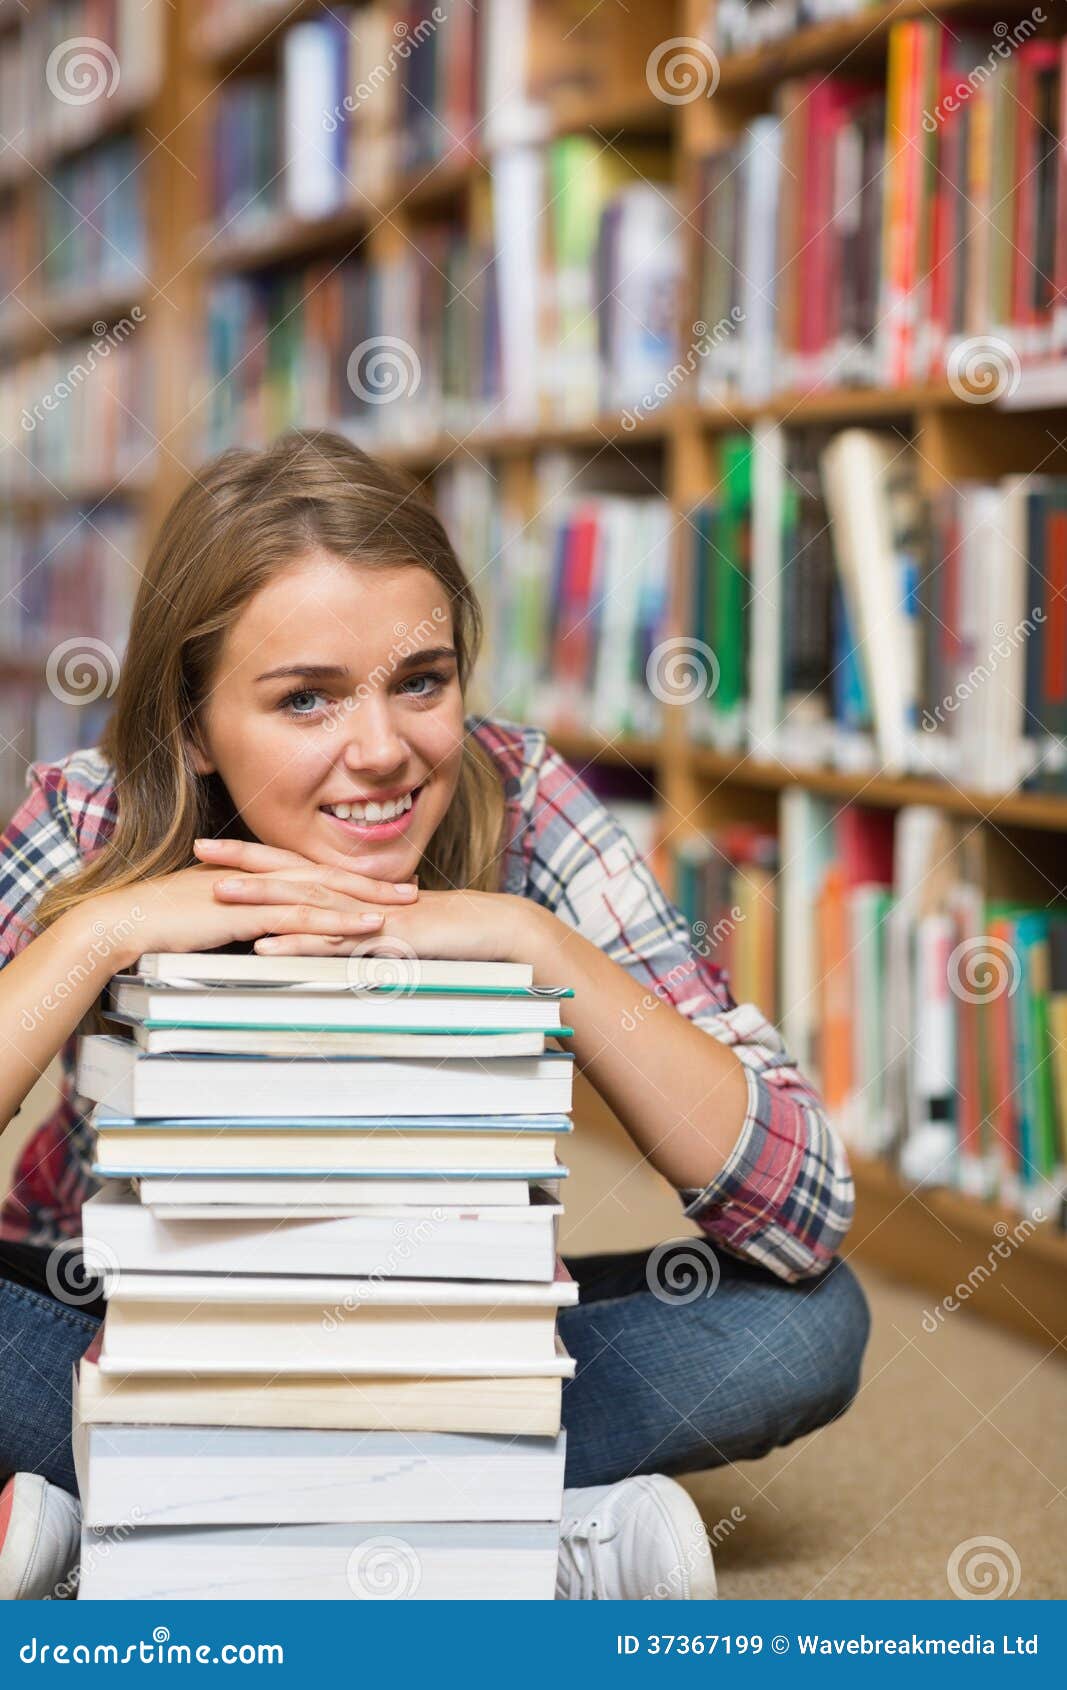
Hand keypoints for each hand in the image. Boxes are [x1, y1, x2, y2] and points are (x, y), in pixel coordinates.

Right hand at [84, 841, 416, 971]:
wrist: (126, 922)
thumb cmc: (159, 925)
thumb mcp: (208, 922)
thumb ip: (238, 924)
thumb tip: (257, 938)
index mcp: (253, 876)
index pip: (310, 875)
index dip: (348, 881)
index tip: (380, 888)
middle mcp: (261, 877)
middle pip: (327, 879)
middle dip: (371, 886)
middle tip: (412, 890)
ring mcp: (257, 892)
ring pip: (324, 895)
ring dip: (366, 901)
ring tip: (405, 907)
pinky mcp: (251, 912)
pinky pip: (303, 918)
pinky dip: (338, 922)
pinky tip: (366, 928)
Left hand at [205, 846, 546, 966]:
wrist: (491, 930)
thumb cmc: (445, 933)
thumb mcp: (390, 929)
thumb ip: (354, 931)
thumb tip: (323, 941)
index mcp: (353, 889)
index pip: (295, 865)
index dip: (255, 854)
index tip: (214, 847)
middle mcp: (354, 893)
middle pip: (291, 871)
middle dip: (244, 860)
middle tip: (198, 851)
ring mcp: (367, 913)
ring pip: (306, 901)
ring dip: (262, 897)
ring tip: (219, 894)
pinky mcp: (382, 936)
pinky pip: (332, 941)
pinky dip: (298, 944)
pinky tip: (265, 947)